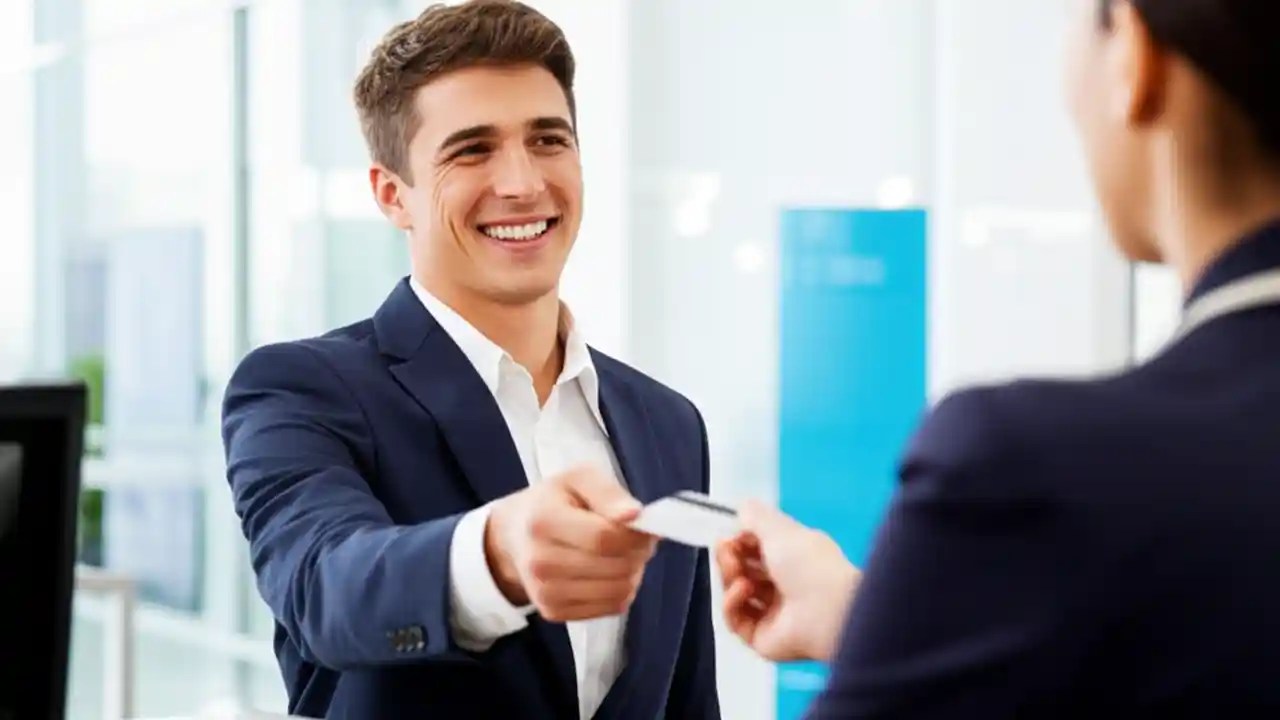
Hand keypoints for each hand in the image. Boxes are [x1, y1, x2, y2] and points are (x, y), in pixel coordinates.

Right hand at [484, 465, 658, 621]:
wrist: (515, 535)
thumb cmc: (553, 502)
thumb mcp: (579, 479)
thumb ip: (608, 493)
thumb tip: (635, 516)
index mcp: (544, 521)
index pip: (604, 537)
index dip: (635, 534)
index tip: (644, 525)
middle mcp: (540, 562)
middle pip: (615, 567)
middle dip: (638, 552)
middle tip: (637, 538)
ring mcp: (545, 592)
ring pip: (618, 591)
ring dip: (633, 572)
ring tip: (622, 553)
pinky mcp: (554, 612)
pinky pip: (612, 608)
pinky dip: (621, 590)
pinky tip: (609, 571)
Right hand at [715, 500, 860, 661]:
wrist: (827, 610)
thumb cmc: (809, 564)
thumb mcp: (781, 528)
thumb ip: (756, 516)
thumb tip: (742, 508)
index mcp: (794, 559)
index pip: (757, 550)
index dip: (738, 541)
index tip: (727, 535)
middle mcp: (785, 586)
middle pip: (743, 571)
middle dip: (730, 558)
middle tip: (727, 551)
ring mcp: (773, 614)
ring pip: (736, 595)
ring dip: (730, 578)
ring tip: (737, 573)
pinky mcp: (762, 638)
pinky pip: (736, 620)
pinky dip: (732, 603)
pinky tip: (742, 590)